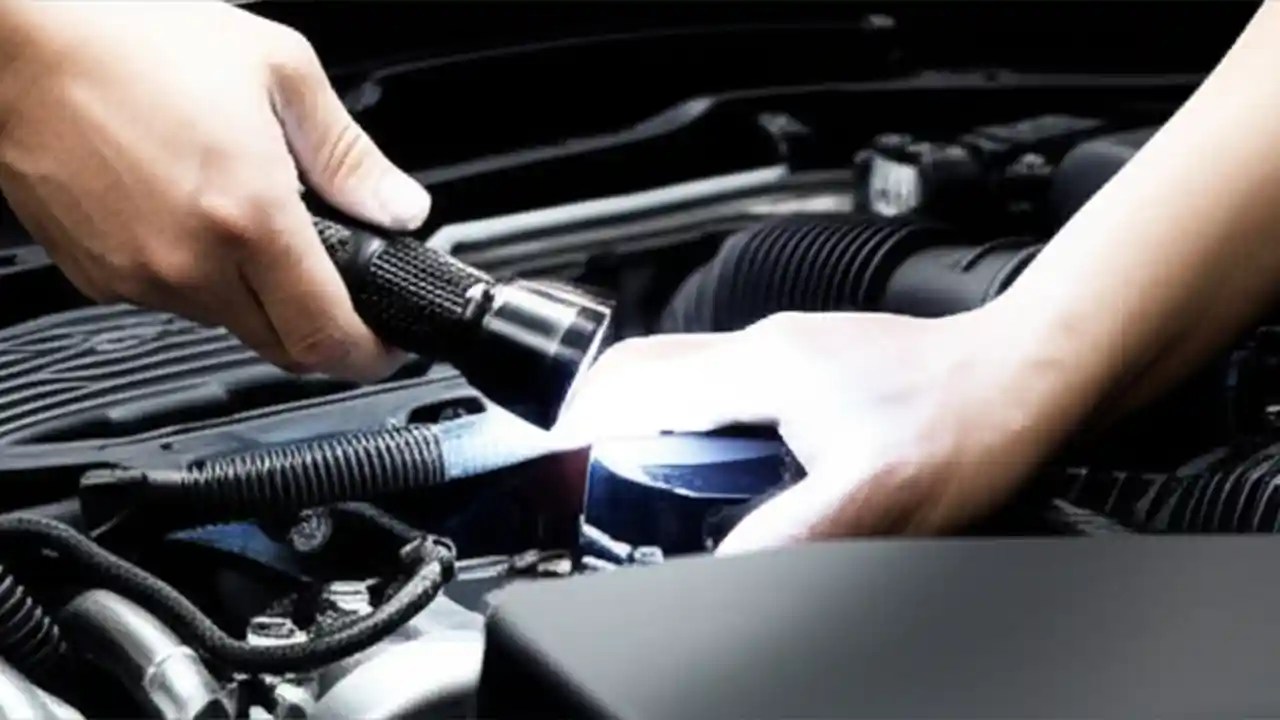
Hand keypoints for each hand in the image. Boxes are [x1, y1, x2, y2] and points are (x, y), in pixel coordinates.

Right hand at [0, 1, 430, 380]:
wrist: (15, 33)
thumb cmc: (128, 34)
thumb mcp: (278, 71)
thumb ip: (350, 155)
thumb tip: (398, 208)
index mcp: (248, 218)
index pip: (328, 337)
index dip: (372, 354)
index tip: (389, 345)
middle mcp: (190, 264)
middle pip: (282, 346)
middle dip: (322, 330)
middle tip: (339, 292)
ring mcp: (136, 278)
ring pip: (226, 323)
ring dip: (257, 295)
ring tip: (248, 219)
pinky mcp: (95, 278)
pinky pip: (170, 301)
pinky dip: (199, 277)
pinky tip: (192, 216)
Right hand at [557, 308, 1087, 553]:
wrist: (1030, 377)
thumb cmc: (969, 422)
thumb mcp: (871, 500)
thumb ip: (785, 537)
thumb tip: (722, 570)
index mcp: (762, 367)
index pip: (634, 384)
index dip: (581, 425)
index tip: (555, 461)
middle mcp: (768, 345)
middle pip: (648, 372)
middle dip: (604, 420)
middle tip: (591, 476)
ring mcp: (793, 349)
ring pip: (687, 374)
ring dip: (652, 418)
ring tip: (646, 476)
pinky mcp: (816, 363)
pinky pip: (727, 383)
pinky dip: (698, 417)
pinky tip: (724, 460)